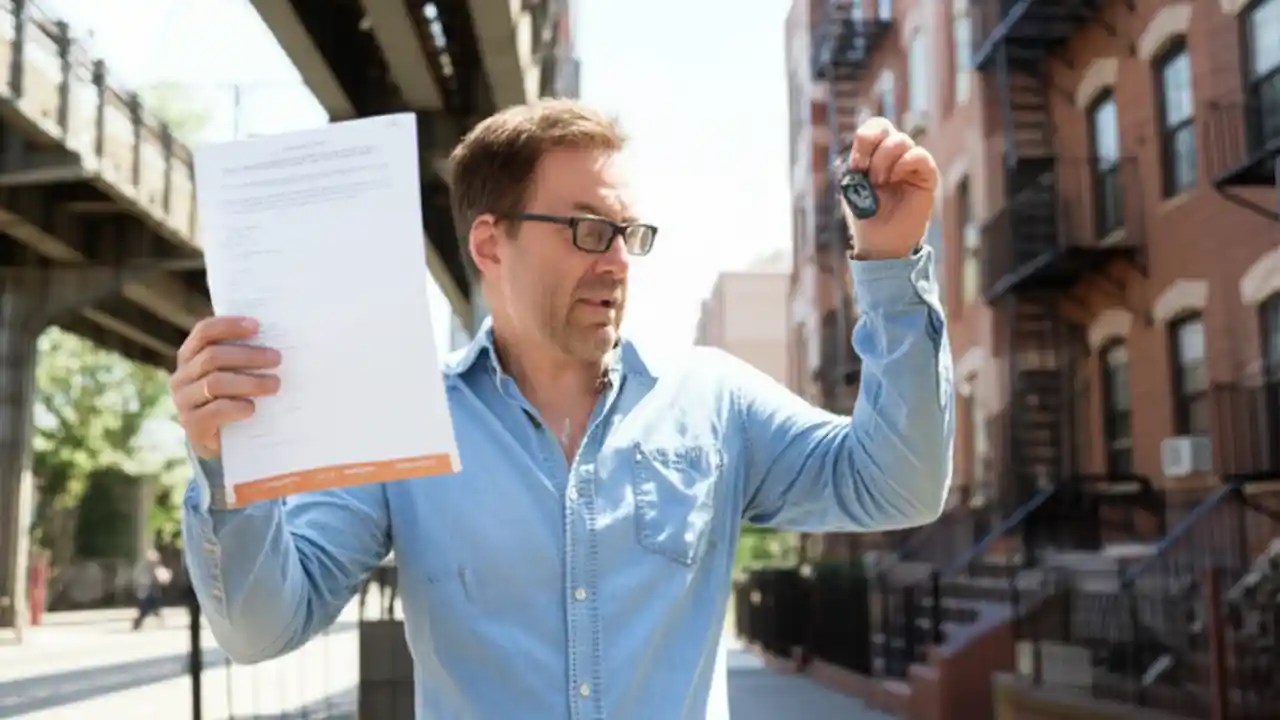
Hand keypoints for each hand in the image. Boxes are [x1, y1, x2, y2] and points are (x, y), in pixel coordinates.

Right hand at [169, 316, 281, 458]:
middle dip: (249, 356)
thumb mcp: (233, 373)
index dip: (229, 326)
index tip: (257, 327)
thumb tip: (277, 338)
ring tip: (275, 384)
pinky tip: (252, 407)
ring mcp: (184, 401)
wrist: (219, 441)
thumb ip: (242, 356)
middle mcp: (182, 376)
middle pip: (213, 357)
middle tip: (277, 358)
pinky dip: (237, 406)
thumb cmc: (232, 396)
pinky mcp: (192, 425)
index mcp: (190, 355)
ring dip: (250, 382)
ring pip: (215, 383)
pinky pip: (215, 410)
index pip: (204, 332)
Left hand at [842, 117, 939, 259]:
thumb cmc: (866, 214)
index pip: (874, 127)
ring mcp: (910, 163)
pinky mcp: (927, 175)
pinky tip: (896, 179)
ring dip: (884, 161)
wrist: (880, 241)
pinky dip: (904, 163)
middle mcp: (893, 154)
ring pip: (901, 140)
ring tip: (880, 183)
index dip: (864, 139)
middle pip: (884, 127)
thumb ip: (859, 164)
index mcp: (874, 153)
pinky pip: (919, 155)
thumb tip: (866, 149)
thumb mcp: (854, 186)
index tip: (857, 165)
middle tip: (866, 172)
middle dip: (871, 148)